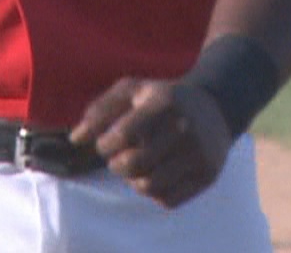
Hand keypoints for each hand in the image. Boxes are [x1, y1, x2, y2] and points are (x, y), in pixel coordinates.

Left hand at [69, 77, 233, 207]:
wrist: (215, 107)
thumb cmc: (162, 98)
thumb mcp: (132, 91)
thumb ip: (100, 111)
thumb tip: (74, 139)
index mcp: (163, 103)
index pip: (123, 134)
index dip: (104, 144)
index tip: (105, 142)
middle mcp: (184, 129)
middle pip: (133, 164)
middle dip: (115, 165)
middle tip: (117, 157)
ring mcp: (198, 154)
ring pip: (148, 186)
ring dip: (132, 180)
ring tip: (135, 166)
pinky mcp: (207, 175)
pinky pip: (168, 200)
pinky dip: (153, 192)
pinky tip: (154, 174)